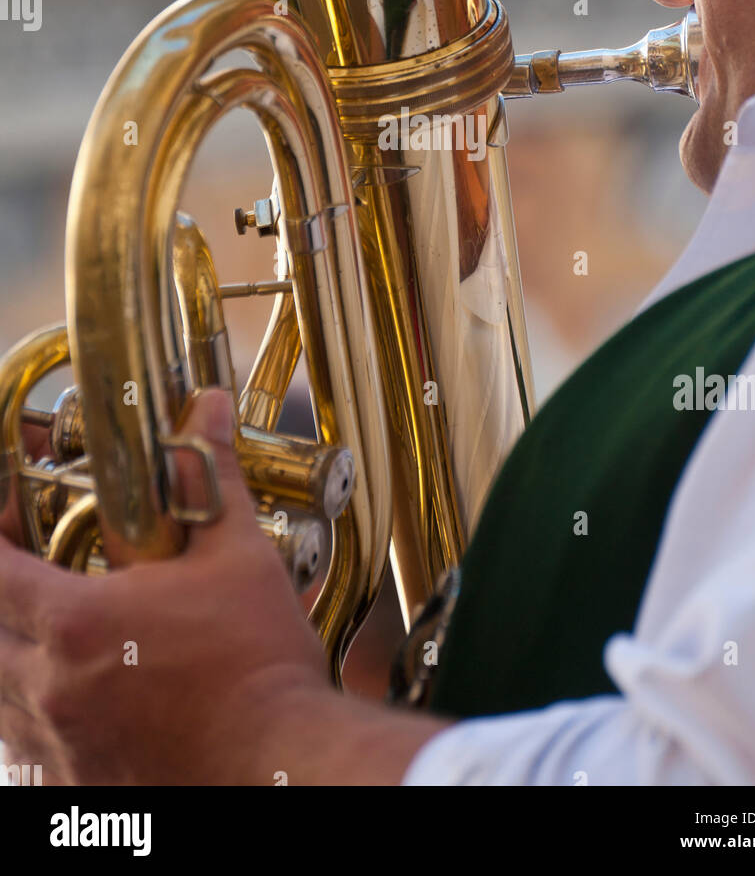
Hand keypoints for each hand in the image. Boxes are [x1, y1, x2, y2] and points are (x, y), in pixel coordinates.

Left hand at [0, 389, 331, 784]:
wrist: (282, 766)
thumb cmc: (259, 665)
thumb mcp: (238, 556)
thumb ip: (209, 478)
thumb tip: (209, 410)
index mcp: (77, 627)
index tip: (9, 520)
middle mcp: (49, 690)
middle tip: (28, 571)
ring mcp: (57, 747)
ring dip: (10, 657)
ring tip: (53, 634)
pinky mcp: (75, 788)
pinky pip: (25, 750)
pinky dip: (34, 716)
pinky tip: (78, 699)